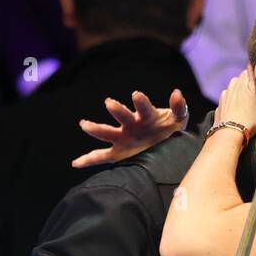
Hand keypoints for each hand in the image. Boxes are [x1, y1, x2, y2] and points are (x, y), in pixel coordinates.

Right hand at [72, 89, 189, 167]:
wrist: (170, 151)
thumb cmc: (173, 131)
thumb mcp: (179, 120)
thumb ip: (179, 107)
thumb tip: (176, 92)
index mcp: (146, 116)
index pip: (143, 107)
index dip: (140, 102)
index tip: (136, 95)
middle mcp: (132, 125)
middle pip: (122, 116)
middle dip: (117, 110)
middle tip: (110, 103)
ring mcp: (123, 139)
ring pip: (106, 133)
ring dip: (95, 128)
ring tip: (84, 124)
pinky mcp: (119, 153)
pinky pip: (101, 157)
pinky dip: (88, 160)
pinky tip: (76, 163)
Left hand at [216, 68, 255, 138]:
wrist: (230, 133)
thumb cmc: (249, 116)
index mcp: (242, 79)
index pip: (252, 70)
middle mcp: (232, 84)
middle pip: (242, 80)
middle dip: (247, 86)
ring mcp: (224, 95)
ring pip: (233, 90)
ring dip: (238, 95)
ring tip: (246, 107)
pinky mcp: (219, 106)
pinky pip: (227, 101)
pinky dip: (231, 104)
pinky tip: (236, 113)